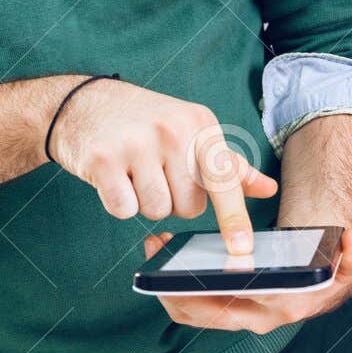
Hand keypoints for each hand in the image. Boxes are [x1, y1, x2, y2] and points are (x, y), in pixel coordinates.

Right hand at [51, 79, 276, 251]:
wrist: (83, 102)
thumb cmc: (147, 122)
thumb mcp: (192, 131)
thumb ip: (228, 165)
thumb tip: (268, 189)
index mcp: (200, 124)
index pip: (223, 179)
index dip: (234, 218)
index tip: (242, 249)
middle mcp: (172, 130)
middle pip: (188, 207)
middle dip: (174, 201)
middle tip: (158, 172)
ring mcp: (136, 143)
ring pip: (157, 211)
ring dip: (146, 202)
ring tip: (136, 172)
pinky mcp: (103, 159)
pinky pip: (124, 209)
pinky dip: (119, 202)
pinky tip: (114, 177)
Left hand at [140, 226, 351, 334]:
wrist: (325, 277)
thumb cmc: (333, 268)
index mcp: (284, 306)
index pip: (246, 304)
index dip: (218, 290)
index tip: (194, 273)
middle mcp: (258, 317)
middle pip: (208, 313)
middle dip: (176, 289)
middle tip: (156, 260)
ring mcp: (239, 315)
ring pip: (193, 311)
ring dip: (166, 287)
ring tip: (152, 250)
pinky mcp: (225, 306)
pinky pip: (192, 303)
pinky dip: (172, 285)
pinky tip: (161, 255)